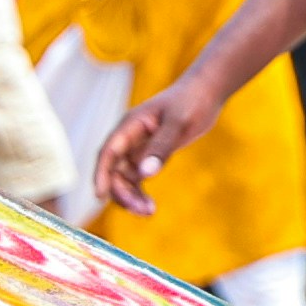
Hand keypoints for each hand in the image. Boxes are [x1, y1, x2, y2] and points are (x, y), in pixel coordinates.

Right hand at [91, 74, 221, 223]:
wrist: (205, 93)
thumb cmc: (191, 102)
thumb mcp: (178, 123)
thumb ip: (161, 148)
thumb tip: (146, 174)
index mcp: (130, 126)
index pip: (108, 153)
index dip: (101, 174)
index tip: (99, 196)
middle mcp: (129, 139)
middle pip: (114, 170)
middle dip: (122, 192)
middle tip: (143, 210)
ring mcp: (137, 148)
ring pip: (124, 178)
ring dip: (131, 196)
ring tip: (149, 212)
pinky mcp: (148, 156)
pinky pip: (136, 179)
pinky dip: (139, 193)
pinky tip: (149, 206)